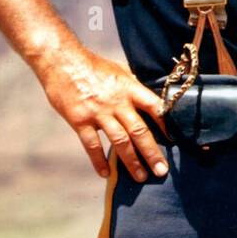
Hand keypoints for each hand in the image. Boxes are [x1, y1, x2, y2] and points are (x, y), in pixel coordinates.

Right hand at [38, 46, 169, 181]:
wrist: (61, 60)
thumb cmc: (92, 65)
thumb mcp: (119, 70)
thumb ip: (133, 86)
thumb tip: (148, 99)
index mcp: (130, 88)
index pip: (154, 107)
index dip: (166, 124)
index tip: (175, 140)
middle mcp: (117, 102)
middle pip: (140, 131)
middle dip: (152, 153)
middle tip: (162, 171)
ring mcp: (98, 112)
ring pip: (120, 141)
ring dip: (132, 161)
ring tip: (141, 177)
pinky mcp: (80, 120)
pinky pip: (92, 145)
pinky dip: (99, 161)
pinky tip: (106, 173)